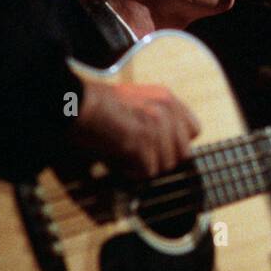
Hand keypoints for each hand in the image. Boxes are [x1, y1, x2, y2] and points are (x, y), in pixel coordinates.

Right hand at [72, 80, 199, 176]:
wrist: (76, 103)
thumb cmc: (95, 103)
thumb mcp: (135, 99)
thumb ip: (155, 116)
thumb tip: (165, 145)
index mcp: (166, 97)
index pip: (194, 130)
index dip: (178, 143)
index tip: (161, 148)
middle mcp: (166, 110)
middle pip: (184, 152)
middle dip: (163, 160)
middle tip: (141, 159)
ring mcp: (156, 126)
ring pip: (166, 165)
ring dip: (145, 167)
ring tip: (125, 158)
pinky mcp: (142, 142)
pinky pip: (148, 171)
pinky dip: (132, 172)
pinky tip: (118, 162)